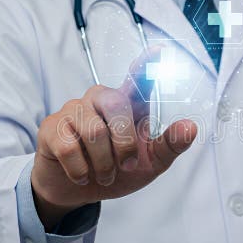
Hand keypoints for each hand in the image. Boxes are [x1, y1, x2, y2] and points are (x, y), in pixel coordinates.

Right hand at [31, 47, 196, 229]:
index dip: (147, 64)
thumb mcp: (149, 163)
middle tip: (126, 166)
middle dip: (125, 143)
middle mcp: (100, 99)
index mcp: (128, 104)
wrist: (76, 191)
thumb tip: (191, 127)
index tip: (159, 51)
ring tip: (104, 174)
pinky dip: (80, 170)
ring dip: (103, 164)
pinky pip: (69, 147)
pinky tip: (81, 175)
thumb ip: (170, 145)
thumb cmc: (116, 171)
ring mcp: (73, 110)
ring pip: (94, 132)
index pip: (138, 79)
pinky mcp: (51, 127)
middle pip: (117, 106)